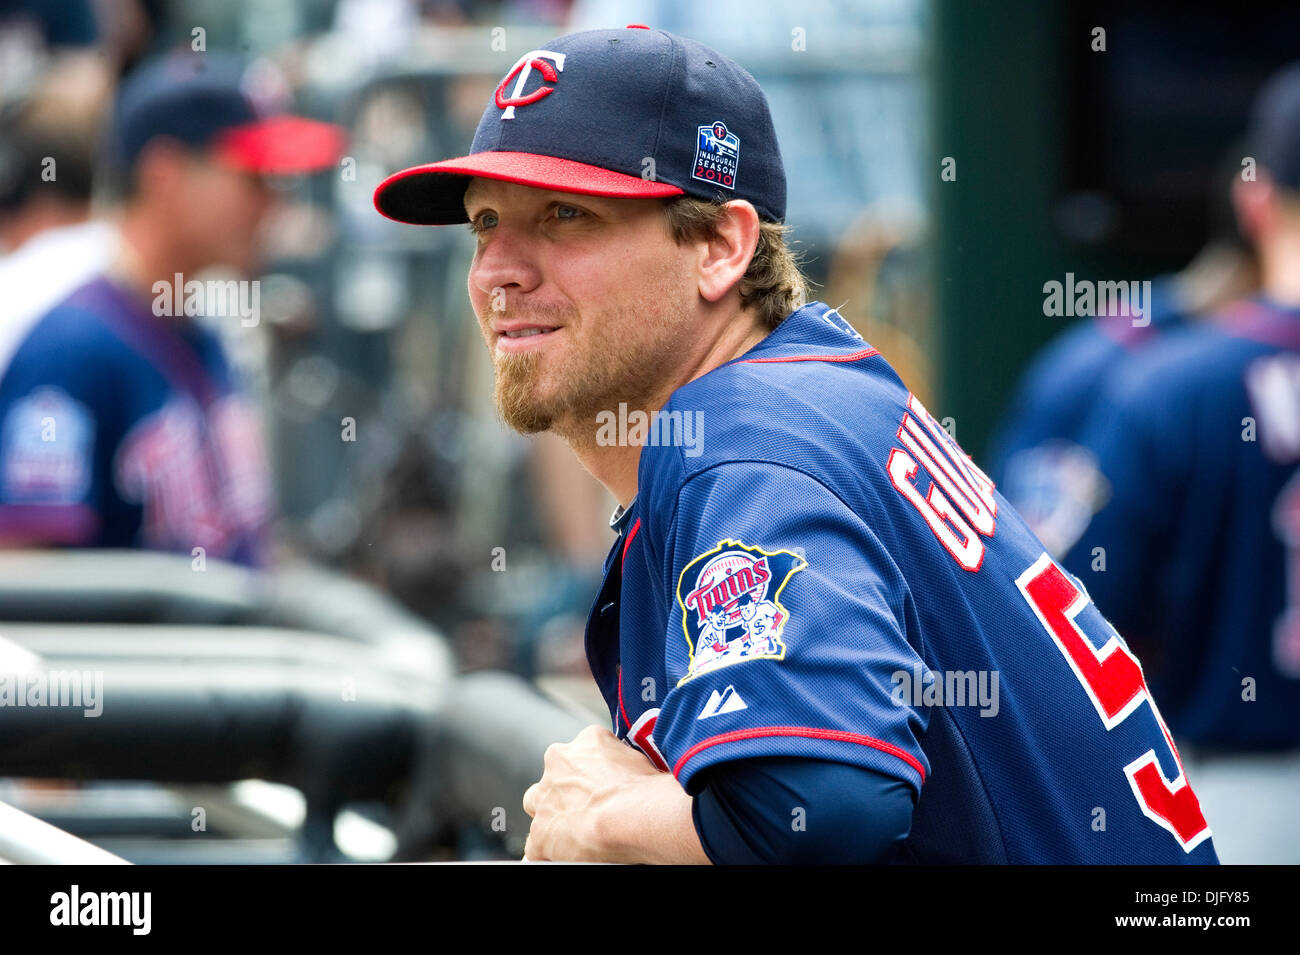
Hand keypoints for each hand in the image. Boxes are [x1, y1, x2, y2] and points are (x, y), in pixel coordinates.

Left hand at [522, 724, 661, 861]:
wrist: (634, 815)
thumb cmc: (647, 789)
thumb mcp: (639, 757)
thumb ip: (623, 761)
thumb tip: (631, 773)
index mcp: (586, 742)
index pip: (583, 754)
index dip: (593, 773)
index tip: (604, 785)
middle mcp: (558, 765)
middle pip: (554, 777)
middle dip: (564, 791)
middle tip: (588, 807)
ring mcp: (546, 800)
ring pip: (539, 807)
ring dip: (553, 818)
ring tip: (577, 833)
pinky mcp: (541, 834)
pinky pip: (535, 847)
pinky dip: (546, 852)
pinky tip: (561, 857)